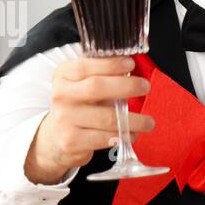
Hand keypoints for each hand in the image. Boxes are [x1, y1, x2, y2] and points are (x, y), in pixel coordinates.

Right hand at [24, 56, 154, 183]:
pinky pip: (105, 138)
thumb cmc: (78, 107)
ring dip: (134, 120)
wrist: (56, 138)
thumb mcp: (82, 85)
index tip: (131, 63)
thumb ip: (103, 75)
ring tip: (149, 122)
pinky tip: (132, 134)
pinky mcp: (72, 141)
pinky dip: (124, 136)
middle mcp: (61, 96)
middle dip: (127, 86)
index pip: (86, 66)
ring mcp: (65, 119)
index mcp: (64, 76)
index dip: (110, 64)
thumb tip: (132, 68)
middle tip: (146, 87)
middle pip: (97, 87)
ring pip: (107, 118)